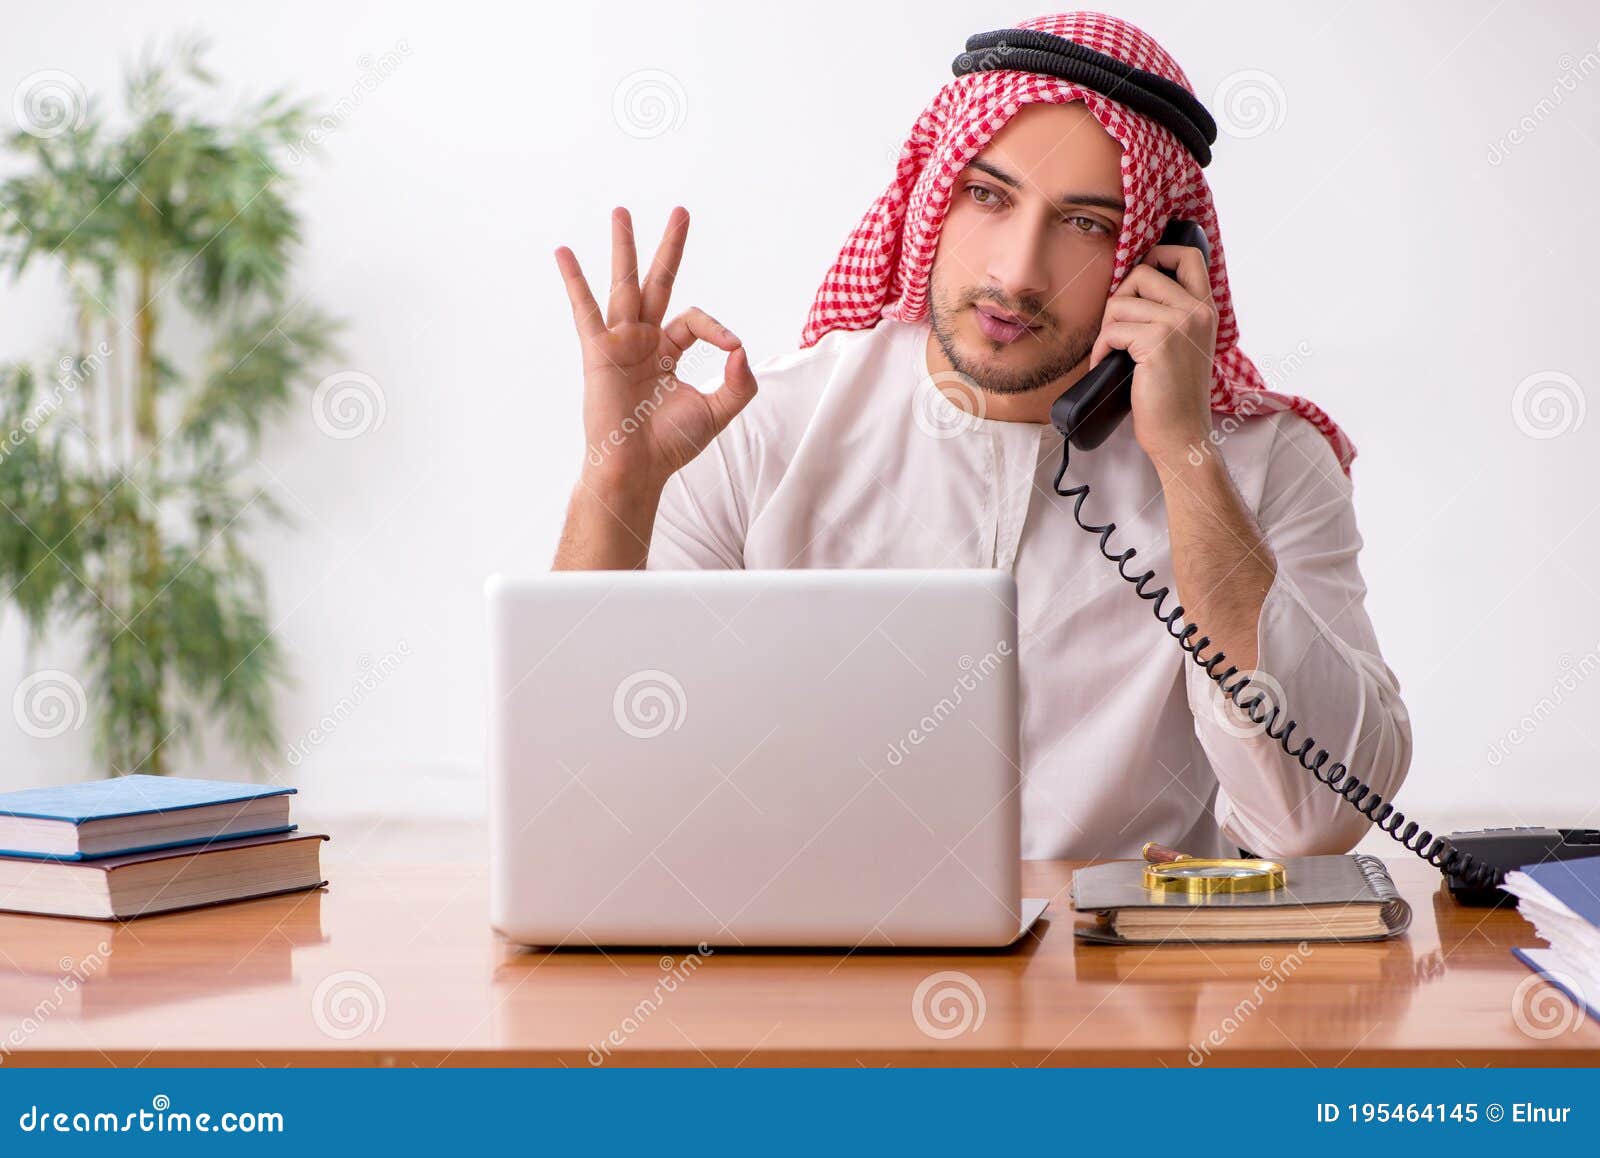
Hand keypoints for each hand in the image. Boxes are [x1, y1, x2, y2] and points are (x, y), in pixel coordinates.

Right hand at [555, 206, 758, 496]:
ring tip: (622, 212)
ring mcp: (619, 342)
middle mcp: (643, 340)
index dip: (717, 327)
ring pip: (624, 285)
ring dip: (624, 247)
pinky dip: (574, 281)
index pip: (694, 319)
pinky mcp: (598, 351)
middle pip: (658, 282)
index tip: (731, 347)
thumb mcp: (718, 410)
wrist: (636, 468)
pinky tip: (563, 253)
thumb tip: (741, 348)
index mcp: (668, 351)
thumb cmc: (670, 445)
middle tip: (681, 212)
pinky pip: (584, 310)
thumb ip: (739, 382)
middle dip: (669, 247)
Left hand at [1086, 242, 1217, 467]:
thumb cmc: (1172, 396)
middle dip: (1118, 299)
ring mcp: (1179, 324)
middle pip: (1142, 272)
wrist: (1181, 435)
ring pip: (1120, 302)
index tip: (1137, 281)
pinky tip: (1105, 365)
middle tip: (1116, 330)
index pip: (1188, 255)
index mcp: (1205, 309)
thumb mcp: (1182, 346)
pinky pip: (1111, 330)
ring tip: (1111, 352)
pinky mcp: (1157, 342)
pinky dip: (1100, 349)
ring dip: (1106, 328)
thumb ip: (1169, 315)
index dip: (1157, 255)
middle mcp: (1196, 311)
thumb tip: (1130, 287)